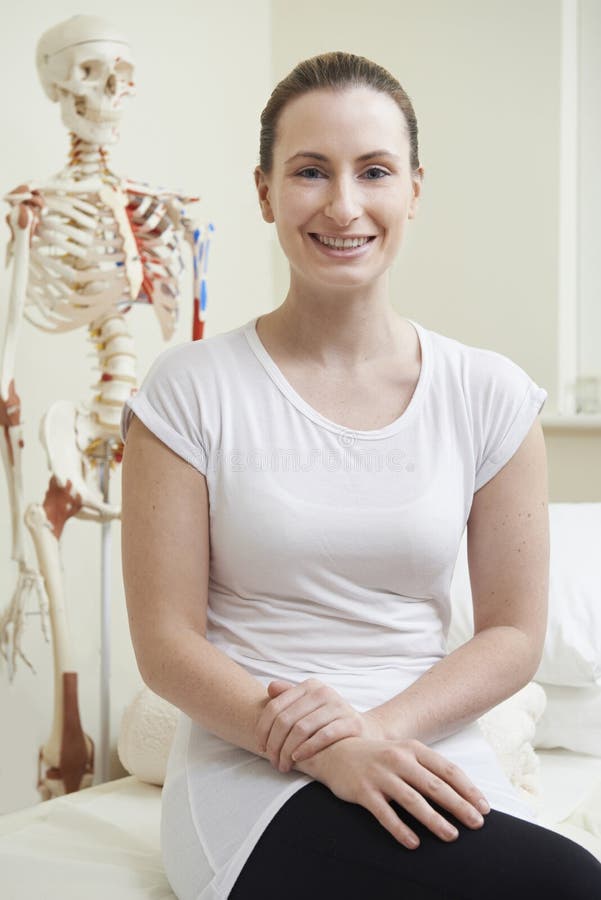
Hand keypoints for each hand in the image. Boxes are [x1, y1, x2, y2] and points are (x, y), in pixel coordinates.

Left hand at [256, 678, 384, 772]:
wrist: (363, 731)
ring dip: (287, 751)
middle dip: (274, 744)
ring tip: (284, 765)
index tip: (260, 747)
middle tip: (273, 762)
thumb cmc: (327, 721)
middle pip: (286, 720)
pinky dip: (307, 749)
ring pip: (301, 729)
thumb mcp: (308, 706)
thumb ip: (288, 697)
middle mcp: (323, 692)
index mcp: (309, 686)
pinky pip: (323, 736)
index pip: (275, 706)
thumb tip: (270, 687)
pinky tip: (298, 758)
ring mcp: (338, 706)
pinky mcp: (350, 722)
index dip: (263, 729)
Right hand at [293, 736, 490, 849]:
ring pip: (413, 801)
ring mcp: (380, 775)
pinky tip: (414, 843)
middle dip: (459, 806)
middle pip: (434, 786)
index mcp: (413, 749)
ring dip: (435, 820)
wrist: (336, 751)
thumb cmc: (379, 756)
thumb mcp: (405, 754)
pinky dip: (400, 829)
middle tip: (477, 824)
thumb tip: (463, 793)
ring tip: (451, 835)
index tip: (484, 807)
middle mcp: (398, 760)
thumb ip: (429, 769)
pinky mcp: (363, 790)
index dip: (468, 789)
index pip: (447, 770)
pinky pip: (385, 814)